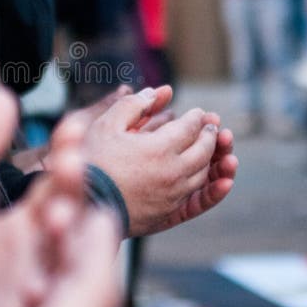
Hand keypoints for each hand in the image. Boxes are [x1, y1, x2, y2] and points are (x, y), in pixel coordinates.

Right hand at [81, 87, 231, 235]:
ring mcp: (173, 195)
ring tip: (212, 148)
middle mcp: (172, 172)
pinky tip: (222, 180)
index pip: (190, 128)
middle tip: (211, 127)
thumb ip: (132, 105)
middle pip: (203, 150)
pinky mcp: (169, 213)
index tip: (198, 113)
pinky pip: (198, 199)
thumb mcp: (106, 125)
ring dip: (212, 158)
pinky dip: (212, 188)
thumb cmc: (92, 161)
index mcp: (159, 148)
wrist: (84, 203)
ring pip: (202, 173)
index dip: (196, 118)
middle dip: (209, 135)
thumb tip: (154, 93)